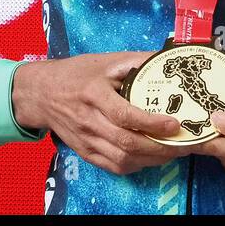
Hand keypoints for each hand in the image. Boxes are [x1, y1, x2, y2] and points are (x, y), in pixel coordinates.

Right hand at [12, 52, 185, 176]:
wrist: (41, 93)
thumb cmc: (77, 73)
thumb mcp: (105, 61)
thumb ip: (136, 61)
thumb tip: (168, 59)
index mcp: (93, 94)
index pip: (124, 115)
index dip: (150, 123)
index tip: (174, 124)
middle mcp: (88, 121)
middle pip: (126, 143)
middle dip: (159, 147)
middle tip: (183, 144)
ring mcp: (86, 140)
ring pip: (121, 159)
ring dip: (151, 159)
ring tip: (172, 151)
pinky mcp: (85, 152)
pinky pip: (113, 166)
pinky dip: (136, 165)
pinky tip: (150, 157)